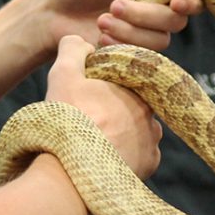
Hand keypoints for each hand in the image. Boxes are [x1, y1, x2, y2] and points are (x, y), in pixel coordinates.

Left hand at [40, 0, 203, 54]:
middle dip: (145, 14)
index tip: (178, 1)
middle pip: (175, 20)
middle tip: (113, 5)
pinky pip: (141, 56)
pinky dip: (121, 44)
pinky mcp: (131, 54)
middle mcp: (155, 11)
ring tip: (101, 20)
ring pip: (159, 40)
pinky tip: (99, 36)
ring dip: (129, 31)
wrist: (51, 11)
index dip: (191, 0)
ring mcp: (144, 34)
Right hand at [46, 35, 161, 179]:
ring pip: (137, 131)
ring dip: (121, 134)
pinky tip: (106, 158)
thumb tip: (82, 41)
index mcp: (133, 87)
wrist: (71, 173)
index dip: (104, 87)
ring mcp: (151, 140)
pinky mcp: (149, 165)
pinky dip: (126, 156)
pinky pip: (140, 156)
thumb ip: (73, 50)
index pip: (123, 81)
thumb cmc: (67, 120)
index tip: (87, 97)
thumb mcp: (63, 74)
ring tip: (96, 142)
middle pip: (131, 106)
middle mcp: (149, 112)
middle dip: (114, 110)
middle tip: (88, 120)